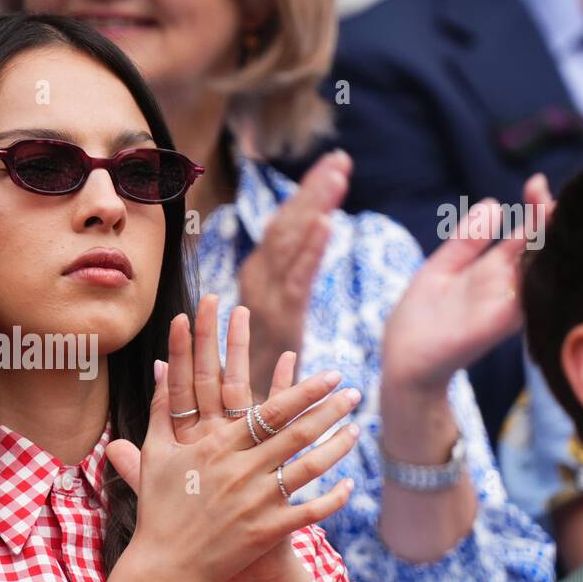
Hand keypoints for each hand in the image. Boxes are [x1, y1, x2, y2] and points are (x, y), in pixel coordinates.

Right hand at [106, 295, 360, 581]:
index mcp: (218, 448)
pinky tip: (349, 484)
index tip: (330, 376)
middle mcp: (242, 471)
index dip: (305, 391)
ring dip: (338, 447)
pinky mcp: (267, 532)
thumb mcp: (156, 452)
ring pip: (310, 469)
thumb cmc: (158, 506)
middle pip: (298, 434)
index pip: (271, 411)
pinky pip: (311, 512)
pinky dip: (334, 498)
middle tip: (355, 393)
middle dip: (331, 410)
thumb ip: (161, 407)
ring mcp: (258, 503)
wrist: (165, 565)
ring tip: (357, 429)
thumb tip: (158, 364)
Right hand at [236, 150, 349, 390]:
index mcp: (255, 277)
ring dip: (314, 206)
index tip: (330, 165)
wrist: (243, 423)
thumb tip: (301, 257)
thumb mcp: (271, 327)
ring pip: (290, 244)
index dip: (305, 193)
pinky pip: (297, 279)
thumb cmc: (259, 374)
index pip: (282, 225)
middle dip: (312, 189)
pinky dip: (311, 250)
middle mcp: (256, 282)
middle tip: (340, 158)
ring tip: (338, 174)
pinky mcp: (280, 320)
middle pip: (285, 226)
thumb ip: (283, 292)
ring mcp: (266, 299)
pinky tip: (328, 222)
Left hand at [382, 175, 552, 395]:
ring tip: (561, 210)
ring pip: (546, 268)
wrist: (404, 361)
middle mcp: (509, 285)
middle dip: (554, 221)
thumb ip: (467, 240)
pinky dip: (544, 274)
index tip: (536, 182)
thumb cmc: (420, 318)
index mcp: (493, 269)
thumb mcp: (441, 268)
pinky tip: (551, 249)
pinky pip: (533, 295)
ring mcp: (509, 303)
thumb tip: (493, 203)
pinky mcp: (503, 321)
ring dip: (556, 244)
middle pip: (544, 248)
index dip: (535, 207)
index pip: (526, 233)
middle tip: (554, 194)